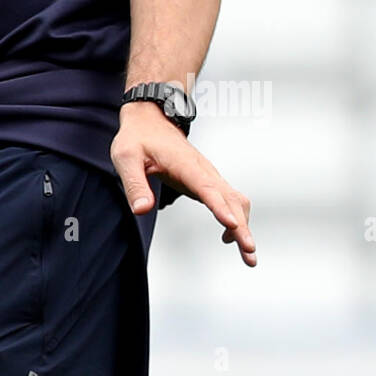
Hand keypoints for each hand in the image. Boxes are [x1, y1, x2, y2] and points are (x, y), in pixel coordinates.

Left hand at [111, 104, 255, 265]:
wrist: (150, 120)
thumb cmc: (138, 137)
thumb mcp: (126, 157)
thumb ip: (134, 184)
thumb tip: (141, 210)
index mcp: (185, 164)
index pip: (206, 187)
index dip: (220, 207)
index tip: (232, 225)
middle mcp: (203, 170)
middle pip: (230, 199)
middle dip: (242, 226)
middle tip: (249, 252)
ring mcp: (208, 175)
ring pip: (235, 201)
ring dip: (245, 226)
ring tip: (248, 255)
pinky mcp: (207, 181)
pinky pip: (230, 200)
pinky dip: (237, 218)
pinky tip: (230, 237)